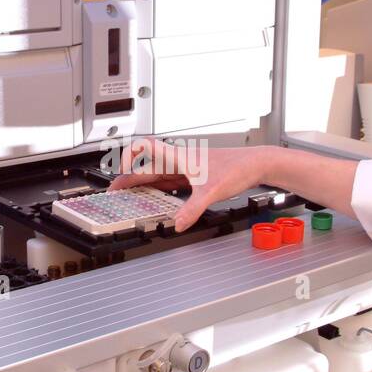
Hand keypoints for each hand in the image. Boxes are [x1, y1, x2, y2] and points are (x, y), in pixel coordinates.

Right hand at [109, 138, 274, 231]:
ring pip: (158, 174)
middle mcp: (180, 160)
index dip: (129, 156)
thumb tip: (177, 224)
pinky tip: (158, 199)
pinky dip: (160, 190)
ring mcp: (187, 168)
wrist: (255, 164)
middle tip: (116, 193)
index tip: (121, 173)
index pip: (145, 147)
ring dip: (144, 184)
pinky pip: (171, 182)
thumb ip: (193, 209)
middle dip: (130, 178)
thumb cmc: (237, 167)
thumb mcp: (212, 191)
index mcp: (178, 156)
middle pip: (147, 166)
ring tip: (131, 196)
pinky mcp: (194, 176)